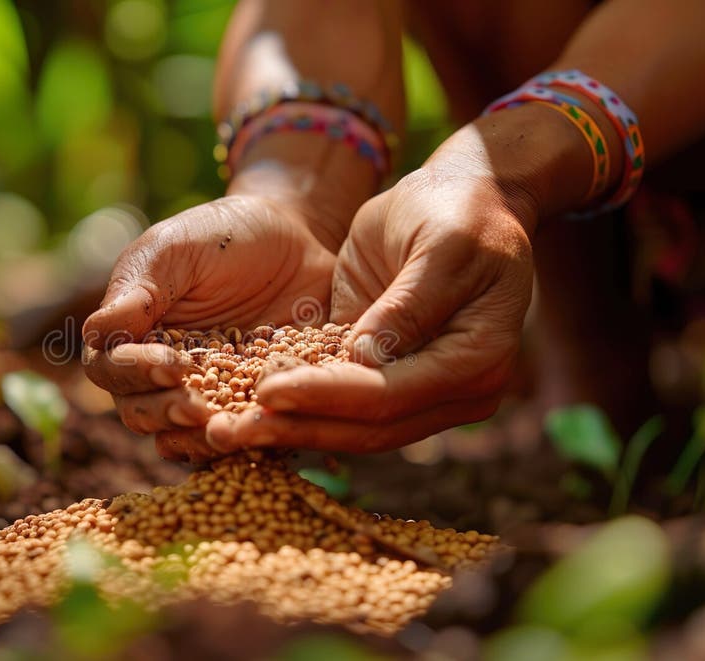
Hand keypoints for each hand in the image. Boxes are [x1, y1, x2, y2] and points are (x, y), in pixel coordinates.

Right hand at [82, 194, 336, 461]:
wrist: (296, 237)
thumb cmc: (225, 236)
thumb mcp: (178, 250)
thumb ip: (139, 290)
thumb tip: (97, 332)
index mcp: (133, 334)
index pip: (110, 368)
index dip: (133, 373)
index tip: (169, 366)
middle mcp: (160, 373)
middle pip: (139, 411)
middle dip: (162, 413)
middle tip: (193, 407)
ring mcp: (206, 394)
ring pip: (181, 436)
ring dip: (194, 440)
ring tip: (222, 431)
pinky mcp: (250, 405)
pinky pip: (236, 436)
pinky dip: (241, 443)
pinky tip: (257, 435)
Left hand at [206, 156, 537, 452]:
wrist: (467, 201)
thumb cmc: (457, 212)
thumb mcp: (441, 246)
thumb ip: (409, 305)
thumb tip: (367, 360)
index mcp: (477, 361)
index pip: (391, 394)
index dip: (326, 397)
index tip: (267, 392)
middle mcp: (455, 392)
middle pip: (370, 427)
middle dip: (299, 427)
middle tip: (230, 431)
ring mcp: (422, 393)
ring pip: (354, 429)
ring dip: (292, 429)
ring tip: (227, 433)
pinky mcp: (389, 379)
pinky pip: (344, 407)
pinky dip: (300, 411)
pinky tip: (249, 412)